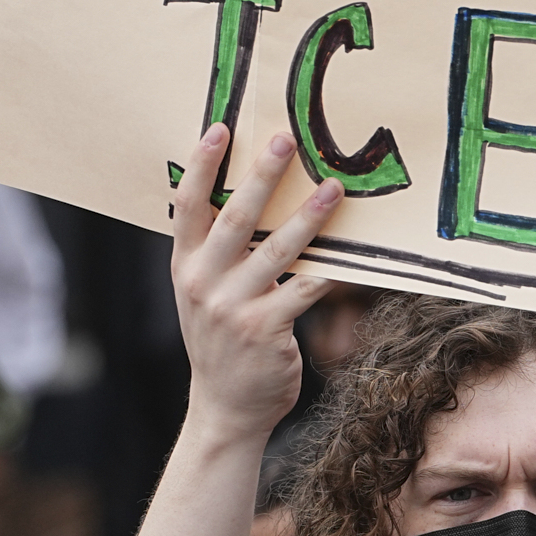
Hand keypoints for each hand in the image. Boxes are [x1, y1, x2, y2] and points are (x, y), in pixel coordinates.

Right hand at [170, 124, 338, 442]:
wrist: (225, 408)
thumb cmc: (222, 343)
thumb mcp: (203, 296)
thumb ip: (216, 255)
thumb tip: (248, 200)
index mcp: (185, 267)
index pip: (187, 206)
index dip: (203, 166)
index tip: (221, 128)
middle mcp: (204, 284)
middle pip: (234, 218)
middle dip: (261, 176)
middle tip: (285, 141)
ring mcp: (234, 308)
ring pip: (277, 250)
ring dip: (308, 216)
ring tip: (334, 188)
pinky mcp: (267, 330)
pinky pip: (306, 289)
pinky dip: (330, 270)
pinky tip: (351, 253)